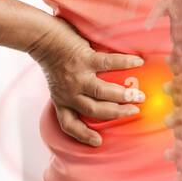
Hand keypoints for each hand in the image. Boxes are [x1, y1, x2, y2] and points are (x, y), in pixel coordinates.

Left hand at [26, 16, 143, 146]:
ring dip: (122, 95)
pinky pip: (108, 62)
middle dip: (117, 113)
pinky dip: (125, 63)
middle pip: (95, 110)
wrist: (43, 38)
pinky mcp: (84, 59)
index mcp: (62, 100)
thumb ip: (73, 94)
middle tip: (135, 111)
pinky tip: (138, 63)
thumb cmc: (54, 60)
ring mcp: (77, 76)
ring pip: (102, 92)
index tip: (98, 142)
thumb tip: (99, 99)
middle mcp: (69, 92)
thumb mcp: (57, 84)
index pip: (68, 124)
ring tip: (138, 96)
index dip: (82, 135)